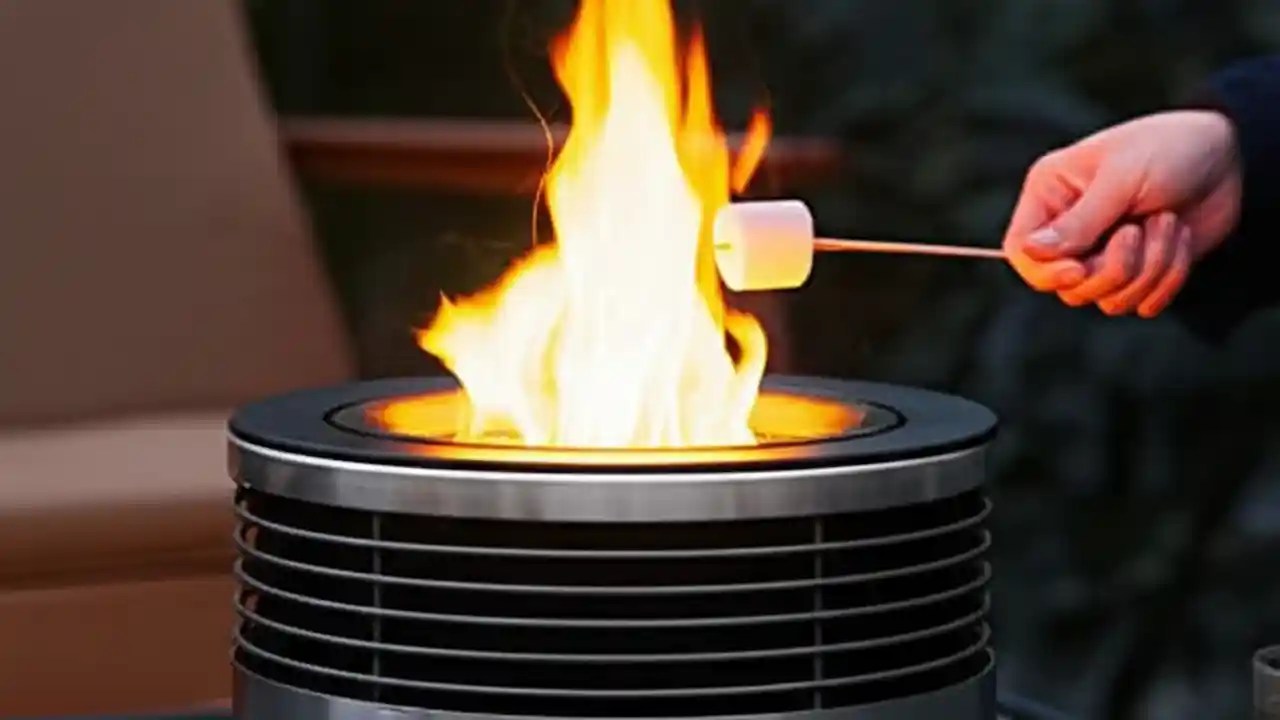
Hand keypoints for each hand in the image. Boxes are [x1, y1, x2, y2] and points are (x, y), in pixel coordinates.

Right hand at [1003, 110, 1241, 316]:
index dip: (1045, 272)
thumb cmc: (1169, 149)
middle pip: (1066, 287)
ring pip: (1106, 299)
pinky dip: (1167, 278)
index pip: (1021, 252)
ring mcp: (1103, 255)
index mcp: (1051, 197)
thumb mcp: (1121, 178)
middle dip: (1111, 268)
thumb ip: (1078, 221)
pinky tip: (1179, 239)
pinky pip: (1140, 304)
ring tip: (1167, 223)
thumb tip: (1030, 253)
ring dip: (1148, 268)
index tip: (1080, 269)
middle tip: (1137, 230)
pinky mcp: (1139, 274)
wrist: (1230, 157)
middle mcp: (1070, 230)